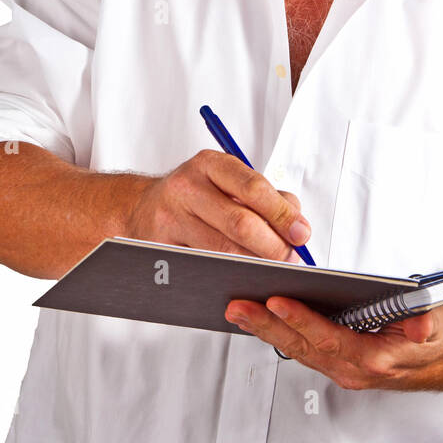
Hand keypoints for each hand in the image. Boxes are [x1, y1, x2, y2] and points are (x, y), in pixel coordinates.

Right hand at [125, 150, 310, 262]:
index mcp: (210, 164)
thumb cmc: (196, 196)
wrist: (141, 209)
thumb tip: (297, 224)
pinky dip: (228, 275)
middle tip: (290, 259)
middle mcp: (187, 187)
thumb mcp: (228, 181)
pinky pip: (202, 267)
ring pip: (222, 250)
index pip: (253, 187)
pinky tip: (243, 277)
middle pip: (239, 223)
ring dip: (254, 264)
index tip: (301, 233)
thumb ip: (267, 197)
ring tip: (273, 270)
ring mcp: (170, 218)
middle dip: (272, 246)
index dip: (281, 213)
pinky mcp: (160, 248)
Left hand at [224, 295, 442, 390]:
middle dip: (267, 326)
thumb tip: (418, 324)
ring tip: (238, 309)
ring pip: (297, 351)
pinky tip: (259, 319)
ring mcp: (342, 370)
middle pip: (302, 347)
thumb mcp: (436, 325)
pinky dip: (278, 335)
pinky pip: (302, 351)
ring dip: (265, 331)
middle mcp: (352, 369)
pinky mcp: (336, 364)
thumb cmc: (434, 338)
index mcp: (373, 358)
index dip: (301, 320)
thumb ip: (424, 324)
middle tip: (237, 306)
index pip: (329, 338)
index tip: (277, 300)